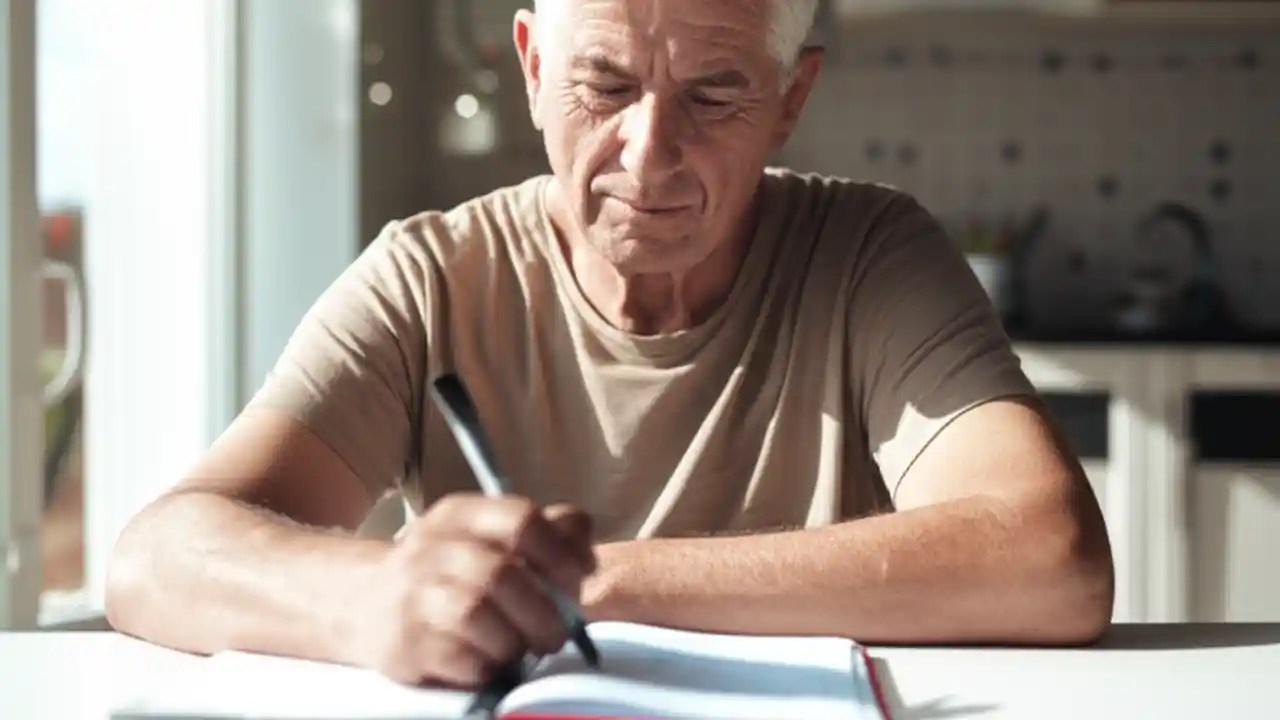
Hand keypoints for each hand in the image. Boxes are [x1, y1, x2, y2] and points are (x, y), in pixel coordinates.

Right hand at [348, 493, 594, 686]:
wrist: (364, 603)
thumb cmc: (449, 570)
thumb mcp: (488, 537)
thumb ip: (546, 534)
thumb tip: (587, 553)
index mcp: (462, 514)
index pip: (521, 520)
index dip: (562, 552)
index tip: (582, 577)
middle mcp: (432, 547)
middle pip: (502, 574)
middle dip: (544, 611)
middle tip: (556, 633)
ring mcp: (412, 594)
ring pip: (477, 614)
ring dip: (515, 641)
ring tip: (521, 648)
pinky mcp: (404, 644)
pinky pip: (460, 659)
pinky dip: (487, 667)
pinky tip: (489, 662)